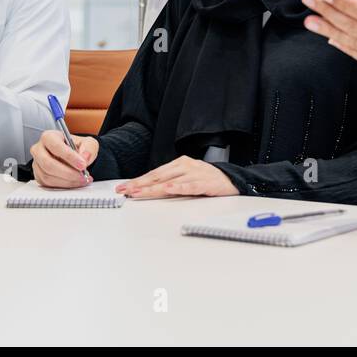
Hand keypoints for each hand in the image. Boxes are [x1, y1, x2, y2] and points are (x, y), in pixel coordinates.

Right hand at [30, 131, 96, 187]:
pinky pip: (48, 184)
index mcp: (49, 137)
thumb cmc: (77, 147)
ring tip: (82, 180)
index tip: (82, 165)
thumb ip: (89, 148)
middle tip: (82, 176)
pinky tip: (75, 182)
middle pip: (48, 163)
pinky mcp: (39, 176)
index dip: (69, 156)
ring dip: (67, 181)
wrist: (73, 157)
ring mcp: (37, 164)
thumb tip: (84, 157)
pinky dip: (64, 185)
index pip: (55, 146)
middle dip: (68, 172)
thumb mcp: (88, 143)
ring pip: (48, 176)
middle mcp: (39, 149)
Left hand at [116, 156, 239, 198]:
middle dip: (139, 184)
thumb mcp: (186, 177)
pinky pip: (190, 185)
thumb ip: (170, 181)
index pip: (154, 173)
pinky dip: (179, 187)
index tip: (124, 187)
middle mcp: (185, 166)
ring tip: (139, 192)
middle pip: (158, 176)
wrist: (233, 179)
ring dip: (153, 188)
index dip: (138, 180)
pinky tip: (169, 189)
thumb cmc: (207, 179)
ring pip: (170, 181)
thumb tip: (148, 189)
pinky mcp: (206, 182)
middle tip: (125, 190)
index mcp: (179, 164)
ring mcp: (195, 173)